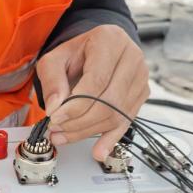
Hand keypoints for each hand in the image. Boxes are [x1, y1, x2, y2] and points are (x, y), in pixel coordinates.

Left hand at [36, 25, 149, 160]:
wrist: (94, 51)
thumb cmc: (75, 54)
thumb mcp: (54, 60)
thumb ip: (52, 81)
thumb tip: (55, 108)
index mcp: (110, 41)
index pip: (96, 81)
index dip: (75, 105)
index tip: (55, 118)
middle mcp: (132, 57)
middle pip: (108, 101)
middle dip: (79, 121)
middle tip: (56, 129)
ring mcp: (140, 77)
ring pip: (116, 115)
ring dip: (87, 131)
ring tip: (63, 136)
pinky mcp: (141, 95)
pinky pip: (126, 122)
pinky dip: (110, 139)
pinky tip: (99, 151)